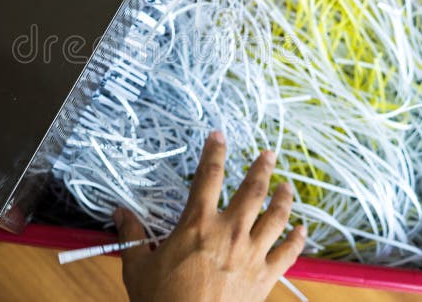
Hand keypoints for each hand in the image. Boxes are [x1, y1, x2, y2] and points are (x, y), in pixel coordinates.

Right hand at [116, 131, 305, 301]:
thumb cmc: (163, 301)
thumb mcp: (138, 266)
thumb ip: (131, 235)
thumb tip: (119, 213)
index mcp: (197, 223)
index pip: (208, 175)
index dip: (214, 151)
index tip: (219, 135)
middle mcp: (229, 232)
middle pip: (253, 190)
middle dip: (263, 168)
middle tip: (269, 154)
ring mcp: (251, 254)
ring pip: (276, 217)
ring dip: (284, 198)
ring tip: (287, 186)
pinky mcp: (264, 277)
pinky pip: (288, 254)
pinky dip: (297, 239)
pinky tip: (302, 230)